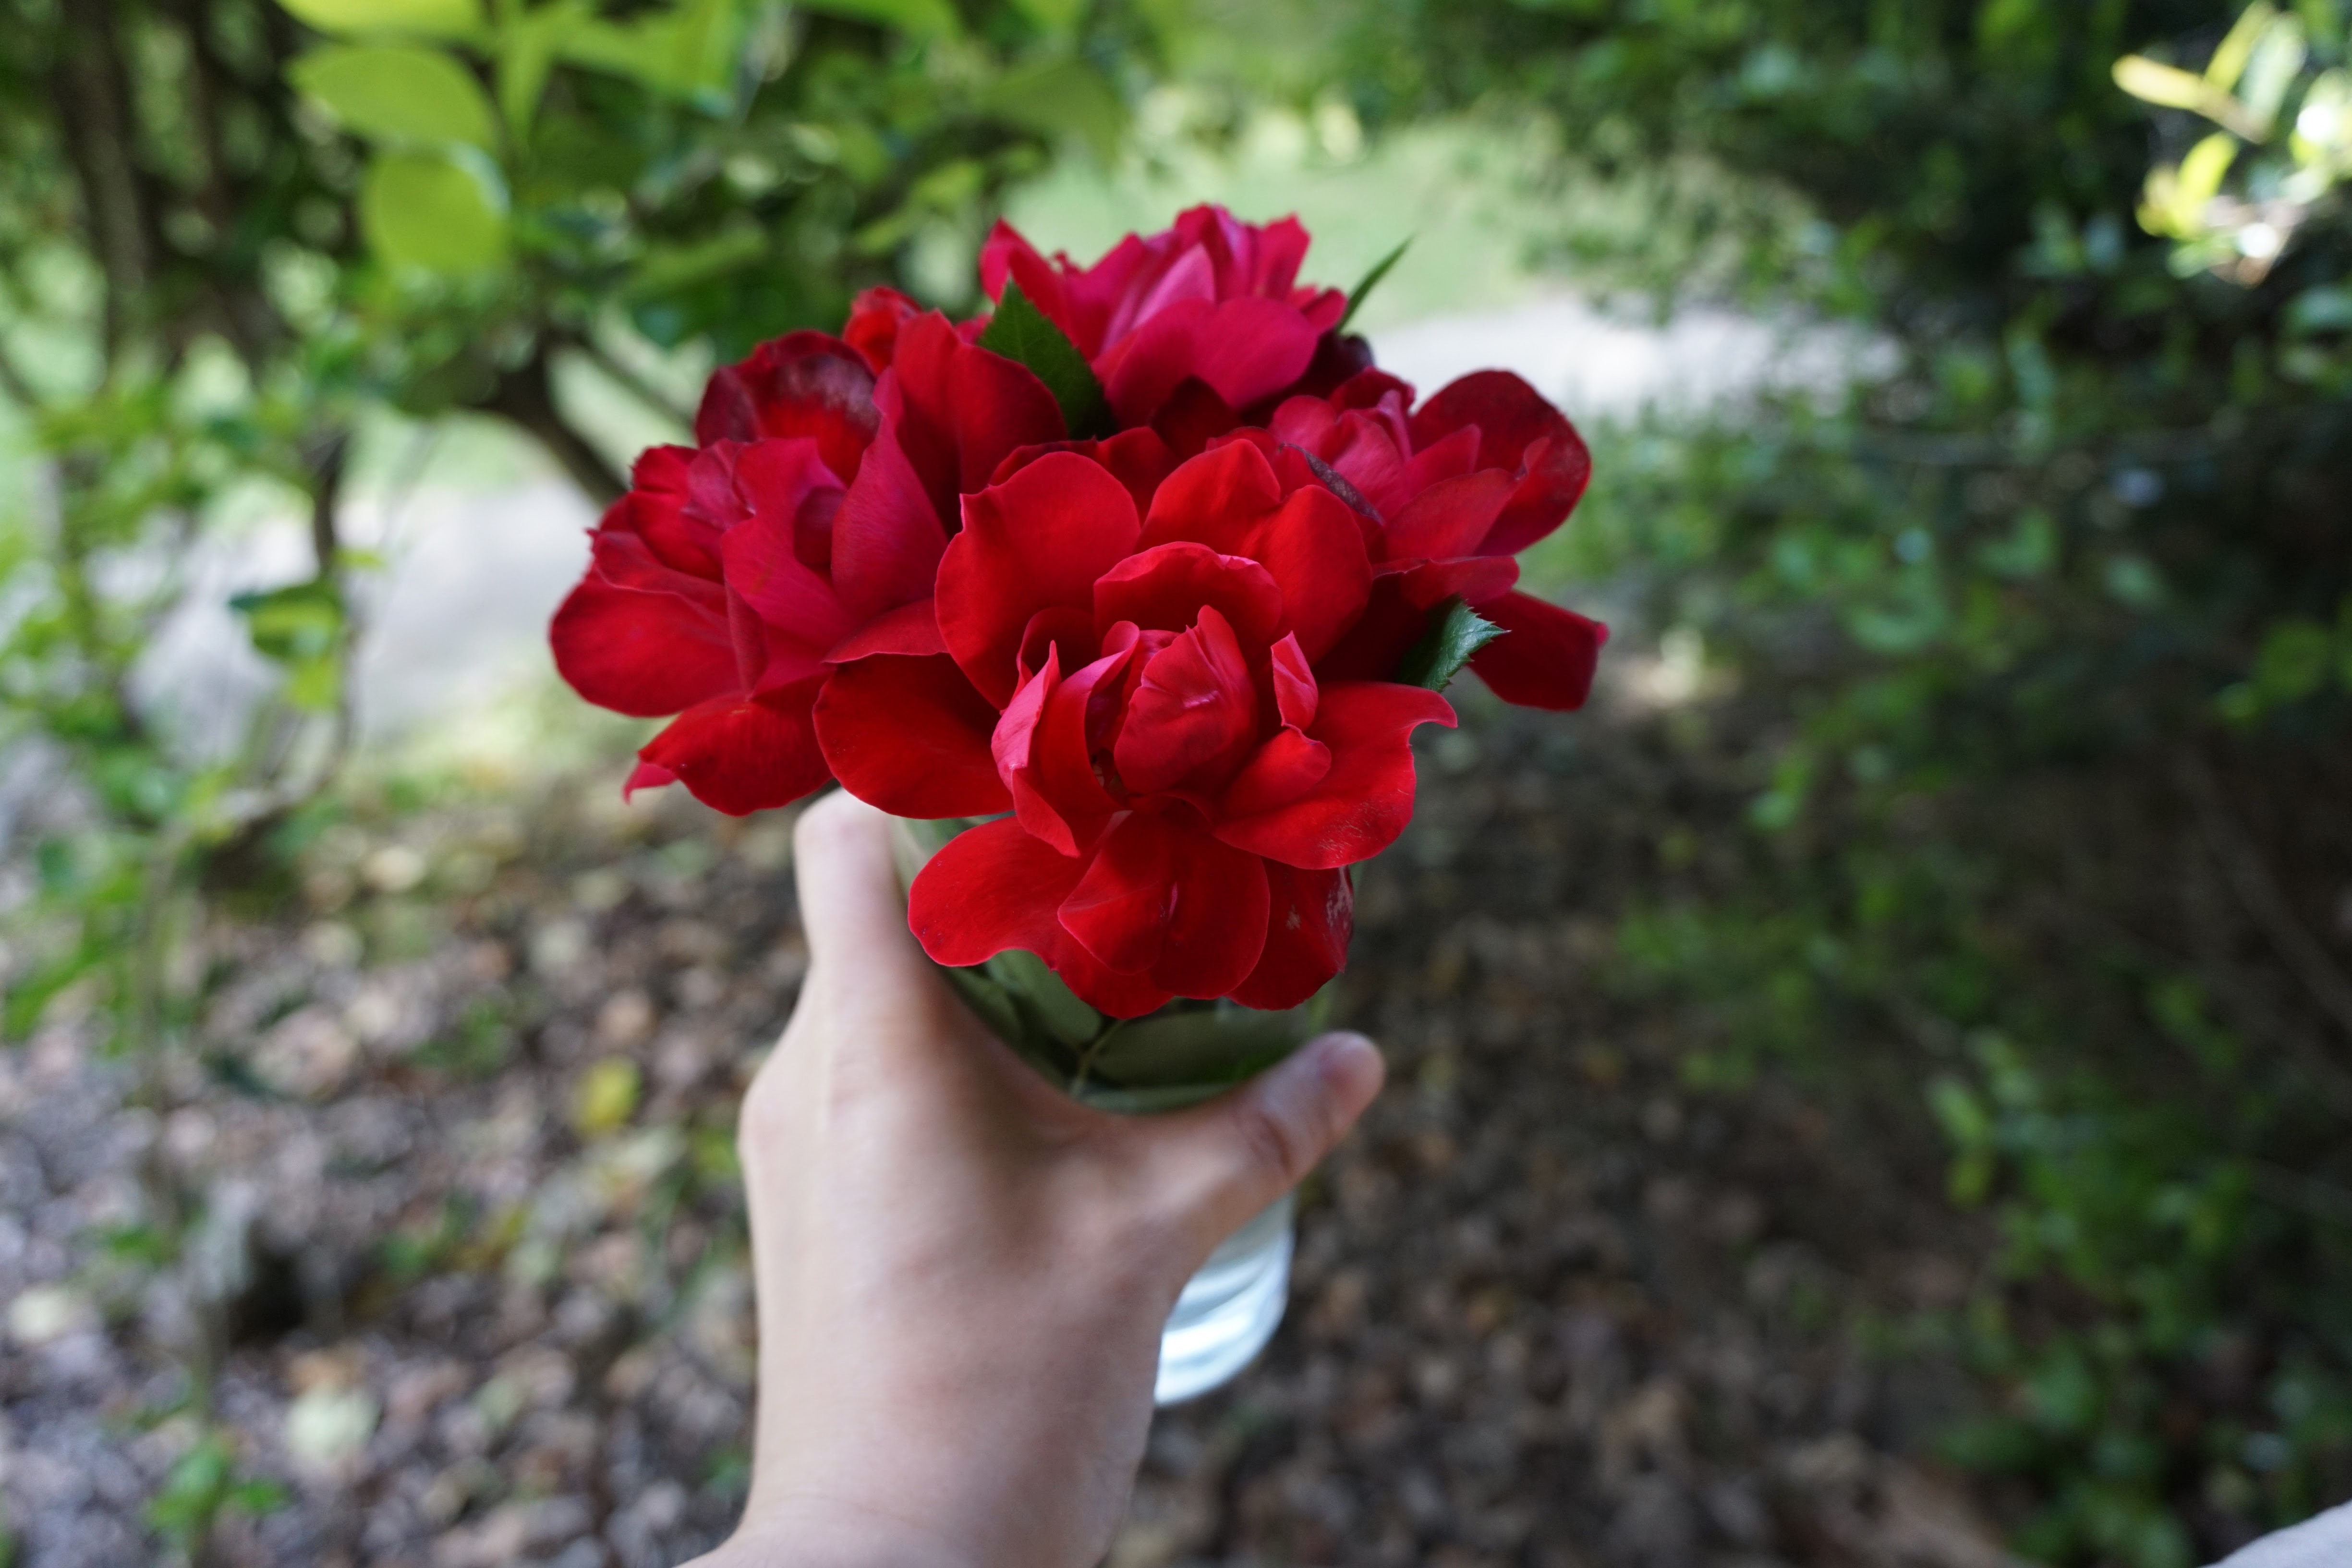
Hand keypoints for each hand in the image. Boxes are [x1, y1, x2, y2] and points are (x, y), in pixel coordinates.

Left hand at [689, 790, 1384, 1567]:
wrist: (892, 1566)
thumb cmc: (1011, 1391)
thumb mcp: (1155, 1234)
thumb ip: (1261, 1127)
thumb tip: (1362, 1057)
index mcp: (871, 1044)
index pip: (840, 838)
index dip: (924, 781)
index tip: (1041, 780)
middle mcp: (803, 1073)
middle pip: (870, 910)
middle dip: (989, 884)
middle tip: (1112, 878)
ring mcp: (790, 1143)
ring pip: (871, 1000)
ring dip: (974, 980)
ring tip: (1094, 990)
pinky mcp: (805, 1205)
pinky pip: (864, 1078)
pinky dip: (947, 1058)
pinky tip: (1044, 1101)